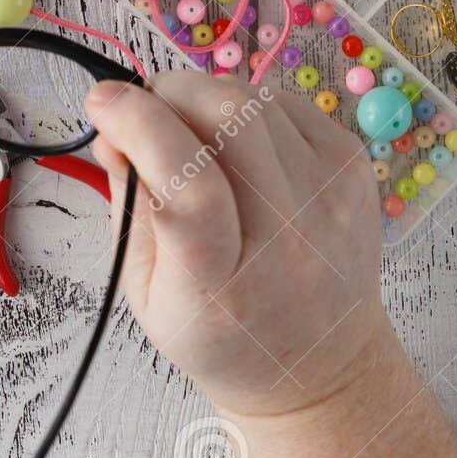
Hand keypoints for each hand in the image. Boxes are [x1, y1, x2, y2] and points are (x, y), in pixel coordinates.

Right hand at [85, 70, 392, 420]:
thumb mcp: (146, 293)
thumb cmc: (222, 336)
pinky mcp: (354, 169)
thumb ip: (127, 208)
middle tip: (144, 109)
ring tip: (189, 133)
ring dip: (205, 98)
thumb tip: (113, 128)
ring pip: (255, 100)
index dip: (141, 128)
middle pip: (229, 120)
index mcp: (222, 286)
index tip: (102, 102)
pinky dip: (246, 106)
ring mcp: (332, 198)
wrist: (317, 364)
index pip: (190, 187)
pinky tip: (234, 144)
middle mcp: (289, 238)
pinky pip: (285, 102)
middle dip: (170, 93)